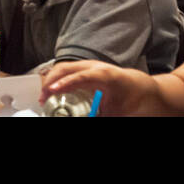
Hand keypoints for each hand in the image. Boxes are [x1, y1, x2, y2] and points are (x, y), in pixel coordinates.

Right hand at [39, 60, 153, 115]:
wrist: (141, 88)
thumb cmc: (131, 99)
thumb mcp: (117, 114)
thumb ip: (99, 117)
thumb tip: (82, 119)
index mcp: (105, 76)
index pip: (81, 77)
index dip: (65, 83)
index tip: (52, 90)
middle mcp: (95, 67)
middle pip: (66, 68)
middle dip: (51, 81)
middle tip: (43, 100)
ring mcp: (89, 65)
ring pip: (64, 68)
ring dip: (51, 80)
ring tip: (44, 97)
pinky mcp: (85, 69)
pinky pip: (66, 71)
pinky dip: (56, 79)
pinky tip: (52, 91)